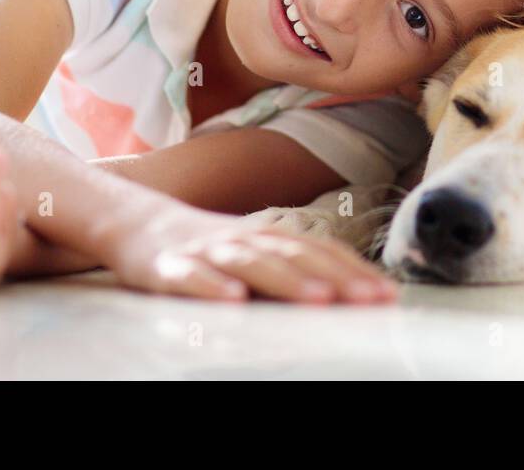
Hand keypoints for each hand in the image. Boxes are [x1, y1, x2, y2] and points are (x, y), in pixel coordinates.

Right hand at [94, 204, 397, 303]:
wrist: (136, 223)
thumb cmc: (208, 246)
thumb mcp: (254, 251)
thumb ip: (295, 266)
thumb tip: (349, 291)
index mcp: (268, 236)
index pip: (319, 251)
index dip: (354, 271)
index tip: (388, 294)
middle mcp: (243, 239)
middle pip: (295, 256)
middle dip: (335, 278)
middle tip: (370, 300)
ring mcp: (206, 251)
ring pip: (251, 264)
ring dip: (288, 281)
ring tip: (319, 300)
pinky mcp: (168, 267)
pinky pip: (192, 278)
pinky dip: (213, 287)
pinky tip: (233, 300)